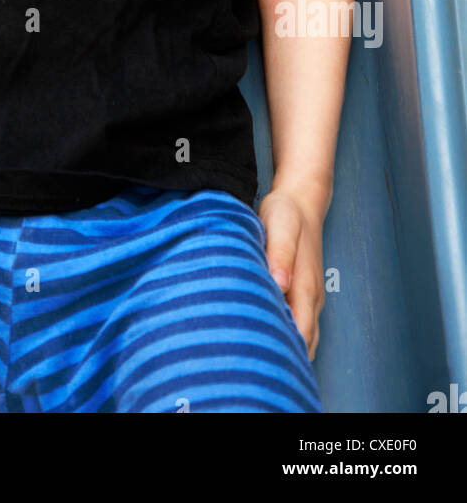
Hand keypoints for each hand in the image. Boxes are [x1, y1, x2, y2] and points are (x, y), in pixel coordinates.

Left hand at [256, 184, 326, 360]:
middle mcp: (311, 298)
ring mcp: (310, 299)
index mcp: (305, 286)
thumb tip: (280, 284)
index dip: (283, 350)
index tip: (261, 359)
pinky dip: (289, 337)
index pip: (299, 333)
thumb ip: (280, 254)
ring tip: (259, 358)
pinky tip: (270, 339)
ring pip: (303, 336)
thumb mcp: (279, 225)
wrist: (301, 201)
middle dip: (283, 357)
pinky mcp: (303, 295)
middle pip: (303, 342)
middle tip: (254, 364)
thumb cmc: (286, 214)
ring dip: (287, 349)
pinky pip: (300, 325)